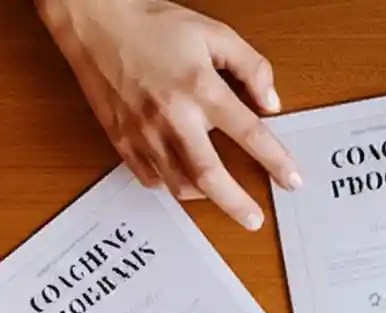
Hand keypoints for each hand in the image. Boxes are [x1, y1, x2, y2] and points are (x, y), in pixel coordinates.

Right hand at [36, 0, 300, 229]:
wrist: (93, 19)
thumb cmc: (152, 23)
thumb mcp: (215, 33)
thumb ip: (251, 67)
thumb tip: (272, 103)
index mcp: (201, 89)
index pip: (250, 134)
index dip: (276, 161)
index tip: (292, 179)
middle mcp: (173, 116)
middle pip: (211, 176)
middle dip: (237, 204)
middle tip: (254, 220)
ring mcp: (144, 131)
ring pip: (178, 184)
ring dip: (204, 196)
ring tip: (220, 194)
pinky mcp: (121, 139)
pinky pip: (149, 177)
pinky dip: (169, 184)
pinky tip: (181, 177)